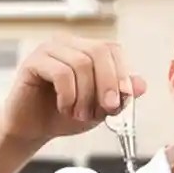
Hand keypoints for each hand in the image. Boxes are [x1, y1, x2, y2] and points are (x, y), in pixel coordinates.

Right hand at [0, 35, 146, 145]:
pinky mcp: (33, 62)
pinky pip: (61, 73)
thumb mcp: (99, 109)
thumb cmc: (63, 115)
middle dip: (108, 83)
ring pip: (81, 63)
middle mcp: (68, 44)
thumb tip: (141, 84)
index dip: (121, 74)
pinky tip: (65, 108)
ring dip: (86, 95)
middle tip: (106, 109)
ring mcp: (49, 49)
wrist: (32, 128)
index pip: (112, 49)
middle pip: (99, 51)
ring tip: (80, 114)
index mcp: (86, 50)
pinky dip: (68, 96)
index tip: (122, 100)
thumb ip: (119, 96)